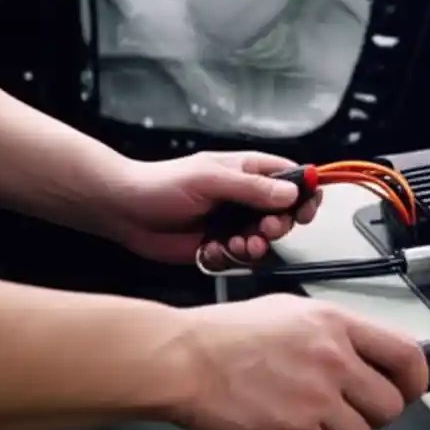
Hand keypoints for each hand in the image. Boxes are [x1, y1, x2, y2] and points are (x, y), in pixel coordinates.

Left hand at [97, 151, 321, 265]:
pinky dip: (230, 257)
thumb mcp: (210, 179)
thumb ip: (252, 187)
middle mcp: (245, 197)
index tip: (305, 209)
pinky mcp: (220, 245)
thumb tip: (290, 192)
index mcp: (248, 171)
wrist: (124, 212)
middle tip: (264, 229)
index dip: (305, 194)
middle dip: (278, 226)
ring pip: (265, 240)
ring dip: (254, 245)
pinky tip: (212, 249)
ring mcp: (233, 222)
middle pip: (285, 214)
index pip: (293, 178)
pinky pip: (239, 257)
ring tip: (236, 242)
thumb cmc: (160, 184)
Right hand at [169, 294, 428, 429]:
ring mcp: (315, 397)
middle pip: (391, 403)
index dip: (417, 378)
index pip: (407, 354)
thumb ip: (336, 332)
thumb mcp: (292, 311)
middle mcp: (333, 359)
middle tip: (352, 410)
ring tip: (314, 419)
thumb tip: (370, 352)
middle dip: (375, 413)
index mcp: (337, 324)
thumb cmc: (227, 334)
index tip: (411, 388)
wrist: (184, 358)